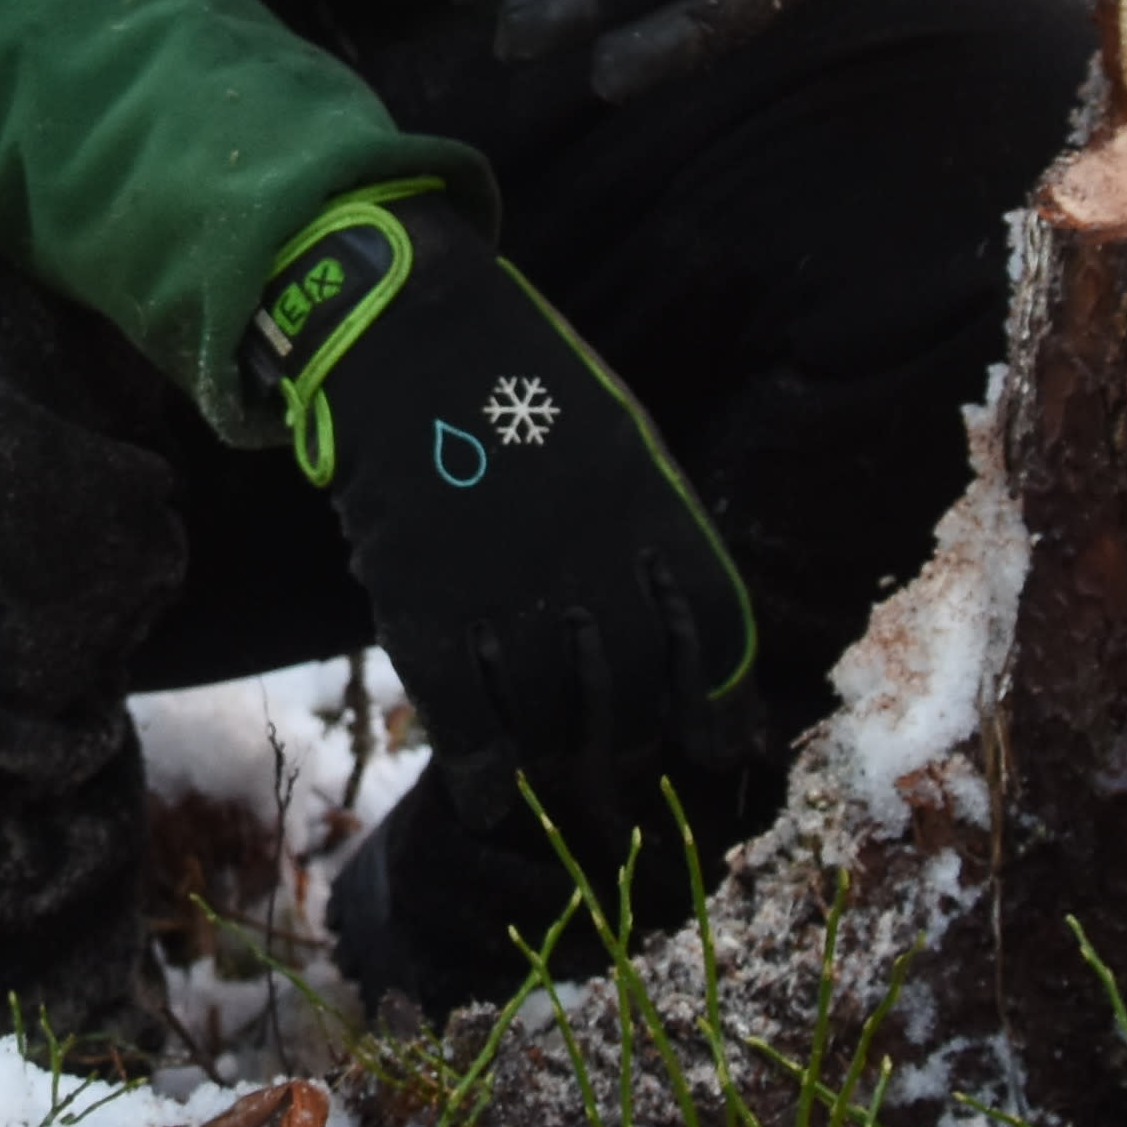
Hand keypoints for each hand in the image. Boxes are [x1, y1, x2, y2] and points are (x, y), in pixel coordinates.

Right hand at [248, 190, 752, 773]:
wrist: (403, 329)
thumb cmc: (513, 379)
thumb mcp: (614, 438)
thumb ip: (644, 527)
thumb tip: (667, 616)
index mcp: (650, 509)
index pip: (711, 630)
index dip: (721, 702)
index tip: (723, 748)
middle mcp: (591, 560)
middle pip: (631, 691)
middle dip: (630, 744)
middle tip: (619, 771)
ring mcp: (508, 587)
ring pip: (549, 716)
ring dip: (556, 757)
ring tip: (554, 774)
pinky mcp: (428, 603)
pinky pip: (465, 715)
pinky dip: (481, 769)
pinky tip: (488, 797)